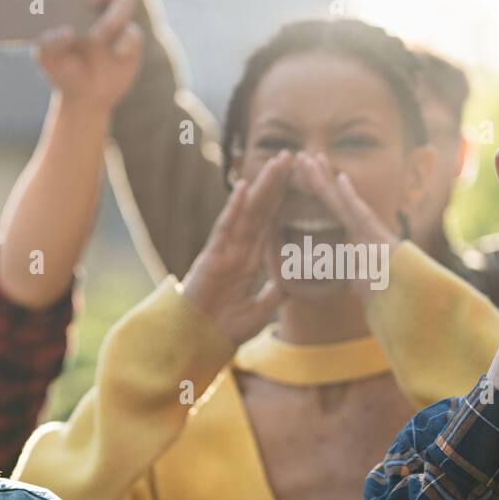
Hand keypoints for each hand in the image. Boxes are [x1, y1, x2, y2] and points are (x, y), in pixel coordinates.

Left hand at [34, 0, 141, 112]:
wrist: (84, 96)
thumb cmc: (61, 66)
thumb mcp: (46, 58)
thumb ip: (48, 44)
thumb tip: (65, 33)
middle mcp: (102, 1)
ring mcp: (119, 19)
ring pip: (126, 2)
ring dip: (112, 16)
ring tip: (96, 36)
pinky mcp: (132, 39)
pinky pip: (134, 33)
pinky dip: (126, 41)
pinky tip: (117, 51)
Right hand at [180, 150, 291, 345]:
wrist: (198, 344)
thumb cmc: (222, 330)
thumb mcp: (259, 311)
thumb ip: (274, 294)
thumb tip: (291, 284)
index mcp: (249, 262)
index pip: (271, 224)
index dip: (285, 202)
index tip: (300, 180)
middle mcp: (237, 251)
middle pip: (261, 210)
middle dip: (276, 184)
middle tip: (292, 155)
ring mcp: (224, 251)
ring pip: (247, 212)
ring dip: (262, 186)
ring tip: (277, 161)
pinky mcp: (211, 257)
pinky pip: (225, 228)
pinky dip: (233, 208)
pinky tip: (244, 187)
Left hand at [295, 152, 399, 299]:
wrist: (409, 301)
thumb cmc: (384, 295)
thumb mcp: (351, 281)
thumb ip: (335, 269)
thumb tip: (309, 265)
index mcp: (353, 238)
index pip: (329, 212)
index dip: (315, 193)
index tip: (300, 176)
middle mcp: (361, 230)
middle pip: (333, 200)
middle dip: (317, 178)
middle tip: (301, 157)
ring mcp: (370, 231)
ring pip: (342, 201)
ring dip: (325, 180)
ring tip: (312, 158)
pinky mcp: (378, 236)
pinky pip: (361, 213)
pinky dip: (351, 196)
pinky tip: (339, 178)